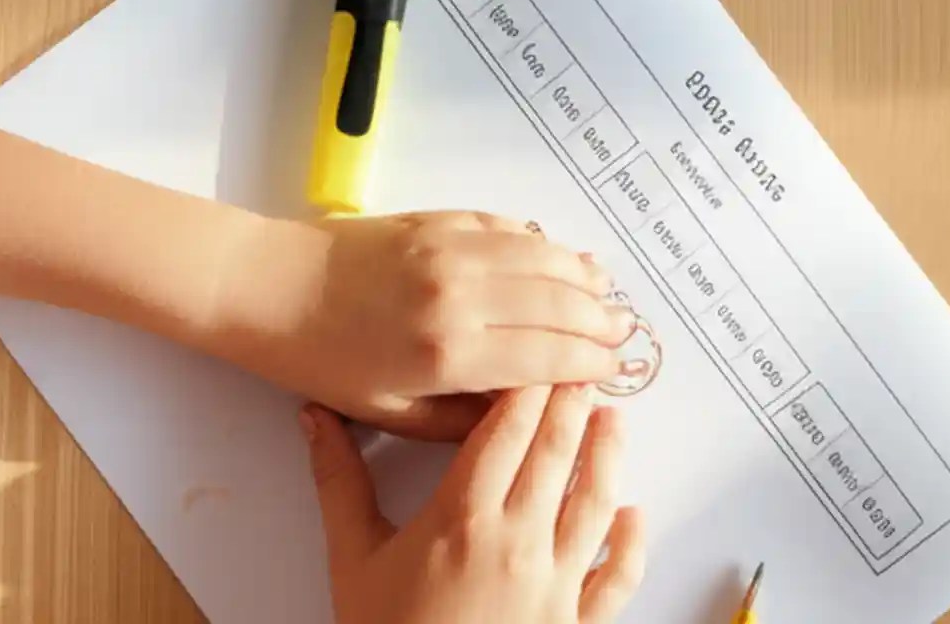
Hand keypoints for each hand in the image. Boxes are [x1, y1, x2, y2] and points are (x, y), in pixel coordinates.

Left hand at [221, 212, 636, 439]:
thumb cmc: (324, 361)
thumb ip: (464, 419)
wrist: (269, 289)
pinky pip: (507, 226)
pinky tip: (556, 252)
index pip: (548, 355)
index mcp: (450, 355)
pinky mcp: (438, 220)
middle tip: (622, 329)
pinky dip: (540, 241)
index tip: (612, 367)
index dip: (590, 362)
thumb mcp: (392, 413)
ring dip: (580, 274)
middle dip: (599, 318)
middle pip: (558, 304)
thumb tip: (522, 408)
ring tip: (604, 288)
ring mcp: (452, 250)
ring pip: (542, 258)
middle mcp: (461, 297)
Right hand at [300, 384, 646, 623]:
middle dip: (571, 402)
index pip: (505, 430)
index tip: (539, 352)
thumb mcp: (351, 560)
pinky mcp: (578, 622)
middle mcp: (518, 541)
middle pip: (555, 452)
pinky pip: (617, 576)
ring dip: (609, 454)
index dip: (526, 385)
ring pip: (596, 501)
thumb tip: (316, 418)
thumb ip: (338, 482)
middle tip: (583, 365)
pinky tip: (634, 513)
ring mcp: (555, 583)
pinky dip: (631, 542)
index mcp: (462, 518)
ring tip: (614, 418)